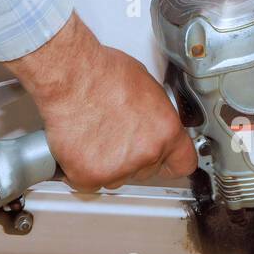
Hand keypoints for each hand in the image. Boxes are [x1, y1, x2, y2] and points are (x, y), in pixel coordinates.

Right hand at [6, 12, 198, 190]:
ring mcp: (119, 168)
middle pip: (145, 171)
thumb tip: (152, 123)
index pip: (183, 163)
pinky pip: (87, 182)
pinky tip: (78, 145)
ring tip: (93, 134)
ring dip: (105, 164)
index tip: (164, 163)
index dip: (170, 163)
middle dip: (131, 158)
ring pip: (115, 178)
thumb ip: (155, 116)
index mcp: (166, 131)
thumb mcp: (146, 87)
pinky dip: (79, 169)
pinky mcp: (90, 174)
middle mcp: (147, 153)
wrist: (70, 75)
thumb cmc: (102, 72)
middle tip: (114, 134)